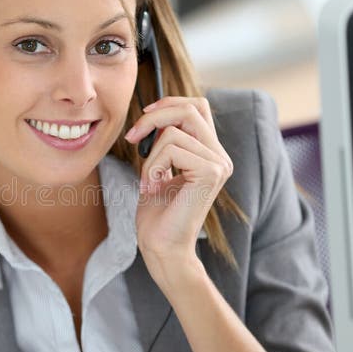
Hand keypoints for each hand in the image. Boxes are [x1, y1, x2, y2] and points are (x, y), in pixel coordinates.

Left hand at [124, 96, 232, 267]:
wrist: (161, 247)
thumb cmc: (157, 214)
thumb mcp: (159, 167)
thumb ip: (166, 141)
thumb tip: (156, 111)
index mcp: (211, 154)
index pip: (198, 107)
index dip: (169, 103)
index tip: (143, 116)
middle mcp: (220, 157)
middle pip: (191, 109)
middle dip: (154, 117)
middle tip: (132, 138)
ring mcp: (218, 164)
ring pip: (172, 133)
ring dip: (149, 158)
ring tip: (149, 182)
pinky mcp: (210, 172)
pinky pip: (171, 149)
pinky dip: (153, 167)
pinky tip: (154, 188)